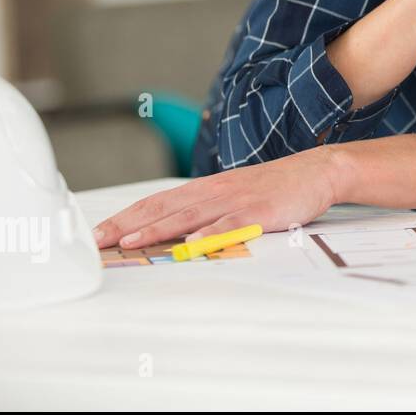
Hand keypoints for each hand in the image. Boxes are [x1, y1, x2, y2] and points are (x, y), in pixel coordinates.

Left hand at [92, 146, 344, 249]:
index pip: (157, 202)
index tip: (100, 232)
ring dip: (158, 229)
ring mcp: (236, 201)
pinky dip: (210, 234)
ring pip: (189, 216)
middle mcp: (215, 192)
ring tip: (132, 242)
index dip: (126, 216)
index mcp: (206, 188)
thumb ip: (207, 209)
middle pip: (163, 207)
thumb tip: (177, 229)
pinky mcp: (259, 212)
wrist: (316, 171)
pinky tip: (192, 243)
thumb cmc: (276, 187)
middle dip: (128, 224)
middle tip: (99, 241)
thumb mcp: (235, 194)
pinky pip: (230, 224)